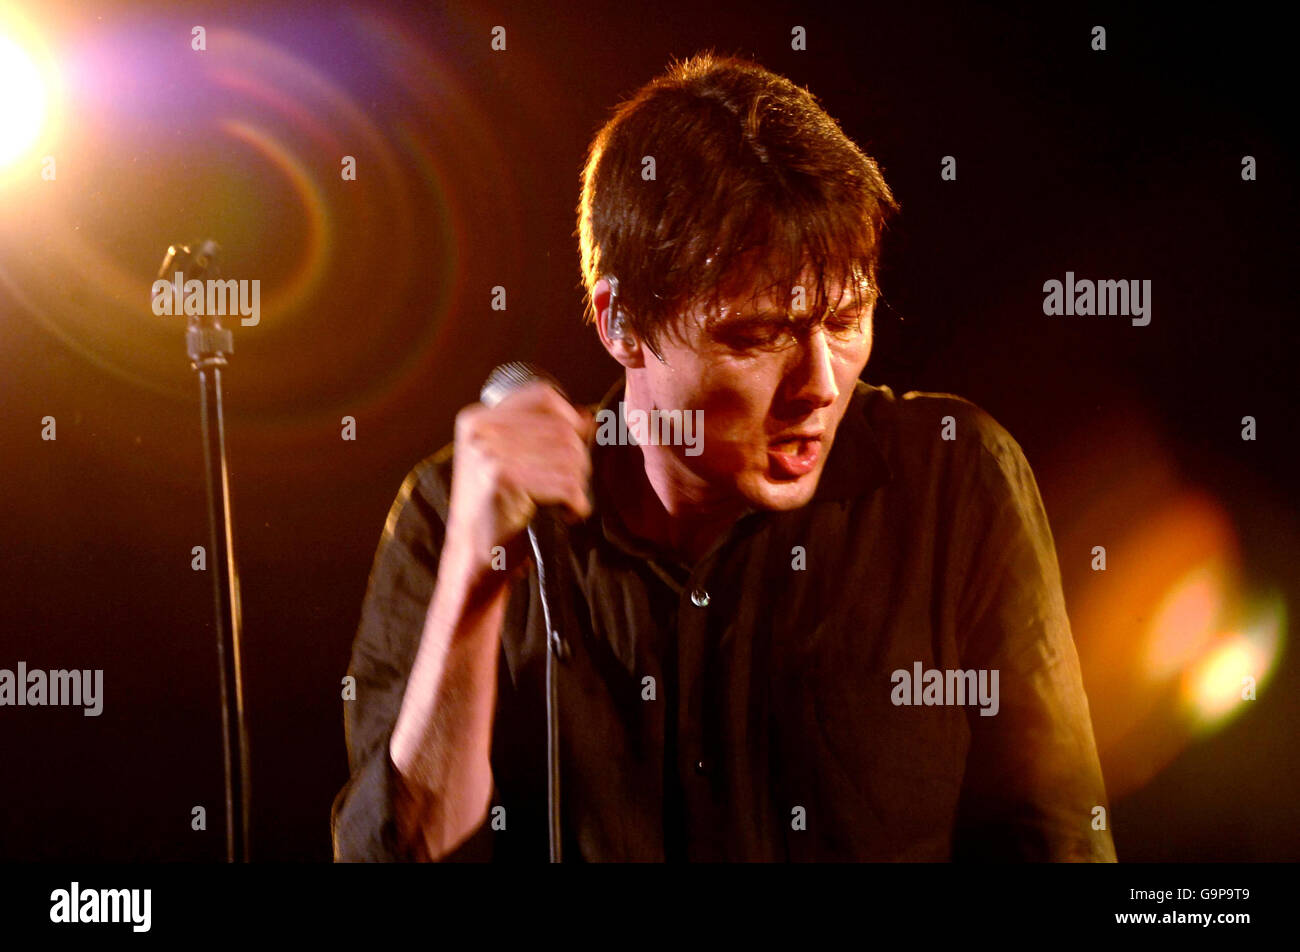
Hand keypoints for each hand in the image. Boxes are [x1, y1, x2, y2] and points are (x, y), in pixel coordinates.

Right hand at [444, 381, 594, 582]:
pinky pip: (564, 483)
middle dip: (578, 461)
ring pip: (569, 455)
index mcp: (477, 418)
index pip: (542, 397)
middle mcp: (480, 429)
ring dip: (578, 484)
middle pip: (562, 429)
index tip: (579, 441)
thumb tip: (587, 417)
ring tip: (564, 501)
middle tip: (570, 487)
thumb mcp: (509, 460)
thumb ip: (539, 433)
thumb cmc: (497, 509)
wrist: (473, 554)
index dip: (570, 417)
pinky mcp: (501, 478)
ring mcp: (488, 452)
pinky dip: (576, 503)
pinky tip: (566, 514)